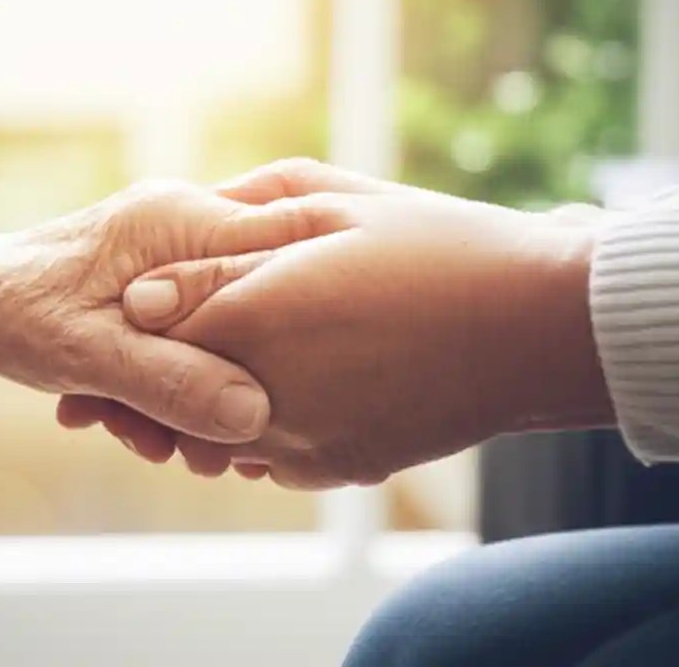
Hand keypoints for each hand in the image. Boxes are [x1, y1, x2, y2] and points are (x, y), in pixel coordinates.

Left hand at [0, 178, 347, 446]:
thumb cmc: (8, 314)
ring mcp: (176, 254)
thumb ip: (170, 383)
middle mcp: (188, 224)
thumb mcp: (87, 356)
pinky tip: (132, 425)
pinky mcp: (162, 284)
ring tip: (150, 444)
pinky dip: (169, 386)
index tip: (290, 394)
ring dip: (193, 396)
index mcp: (182, 219)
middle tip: (204, 454)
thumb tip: (253, 416)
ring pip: (228, 330)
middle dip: (235, 383)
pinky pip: (194, 336)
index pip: (287, 250)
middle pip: (260, 303)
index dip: (301, 322)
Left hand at [58, 160, 612, 486]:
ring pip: (217, 431)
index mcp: (250, 319)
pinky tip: (316, 379)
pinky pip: (271, 454)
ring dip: (218, 397)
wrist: (537, 326)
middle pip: (172, 391)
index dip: (141, 313)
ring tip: (272, 349)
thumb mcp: (328, 208)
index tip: (144, 301)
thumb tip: (143, 292)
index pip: (147, 327)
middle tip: (199, 330)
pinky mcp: (338, 470)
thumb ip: (221, 245)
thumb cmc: (437, 246)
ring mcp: (301, 444)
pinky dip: (270, 422)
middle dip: (171, 363)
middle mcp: (261, 397)